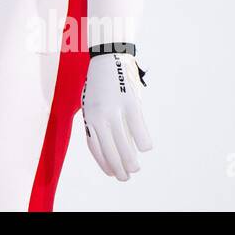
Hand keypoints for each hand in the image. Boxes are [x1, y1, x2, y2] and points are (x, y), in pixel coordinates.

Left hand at [81, 52, 152, 180]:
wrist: (107, 57)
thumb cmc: (100, 83)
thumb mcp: (92, 102)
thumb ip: (98, 122)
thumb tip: (114, 146)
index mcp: (89, 116)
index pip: (95, 147)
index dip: (103, 163)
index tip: (111, 173)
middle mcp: (99, 116)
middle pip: (109, 150)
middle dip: (117, 168)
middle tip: (125, 177)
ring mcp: (115, 111)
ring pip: (124, 145)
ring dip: (131, 161)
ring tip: (135, 169)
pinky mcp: (131, 104)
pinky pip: (139, 130)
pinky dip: (144, 142)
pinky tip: (145, 148)